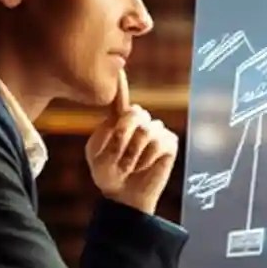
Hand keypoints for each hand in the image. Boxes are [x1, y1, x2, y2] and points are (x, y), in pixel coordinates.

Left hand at [85, 69, 178, 213]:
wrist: (125, 197)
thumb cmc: (108, 176)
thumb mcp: (96, 154)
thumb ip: (105, 133)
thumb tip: (122, 117)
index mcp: (118, 122)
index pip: (121, 101)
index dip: (121, 86)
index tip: (118, 70)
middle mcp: (139, 123)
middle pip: (134, 113)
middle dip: (123, 136)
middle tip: (119, 157)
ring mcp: (156, 132)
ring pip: (146, 131)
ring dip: (134, 153)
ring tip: (130, 166)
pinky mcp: (170, 144)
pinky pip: (159, 143)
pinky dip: (148, 158)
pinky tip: (145, 166)